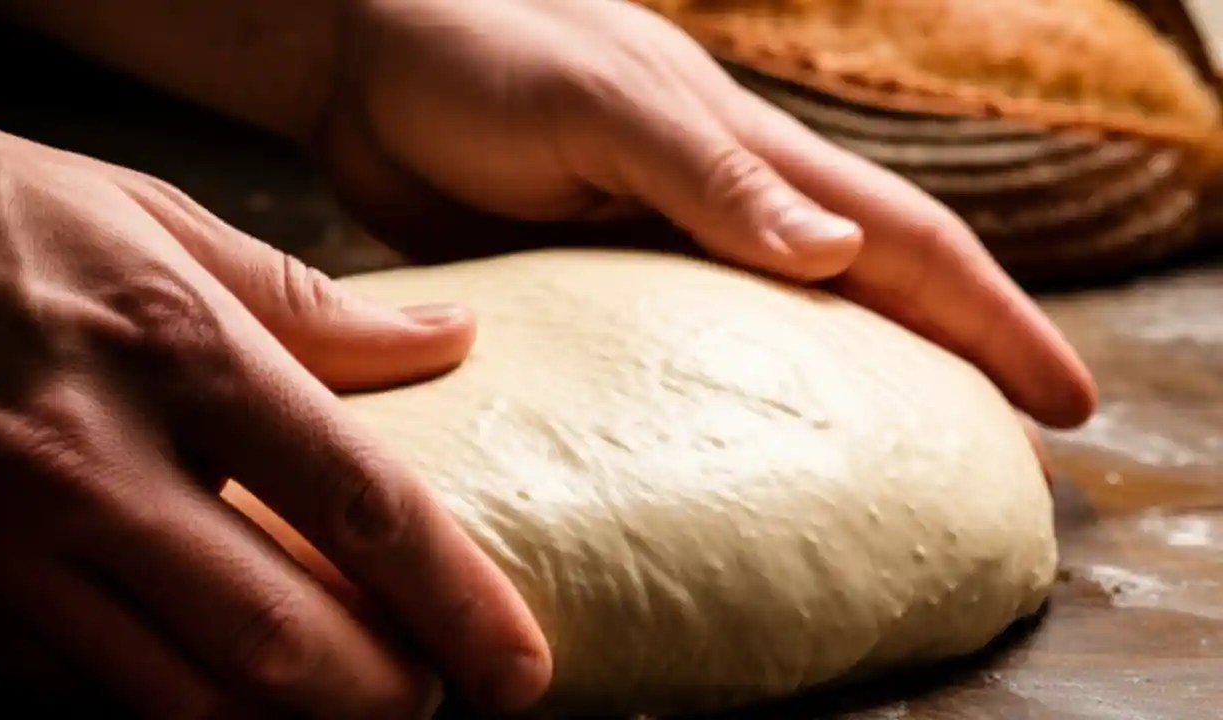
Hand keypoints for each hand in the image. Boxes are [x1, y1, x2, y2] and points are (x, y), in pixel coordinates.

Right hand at [0, 116, 549, 717]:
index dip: (456, 599)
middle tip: (429, 696)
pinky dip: (177, 714)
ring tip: (346, 707)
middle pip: (277, 639)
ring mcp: (7, 549)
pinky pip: (86, 699)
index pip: (354, 500)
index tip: (518, 667)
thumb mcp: (159, 222)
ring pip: (179, 702)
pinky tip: (224, 695)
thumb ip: (313, 302)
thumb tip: (451, 339)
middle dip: (377, 697)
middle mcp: (90, 464)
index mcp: (171, 351)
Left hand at [313, 0, 1095, 428]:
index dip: (994, 317)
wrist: (365, 62)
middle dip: (958, 362)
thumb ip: (711, 178)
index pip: (905, 242)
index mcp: (750, 158)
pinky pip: (691, 359)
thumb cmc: (482, 55)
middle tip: (1016, 454)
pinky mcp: (601, 289)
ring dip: (864, 391)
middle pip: (874, 293)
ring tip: (910, 470)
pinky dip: (743, 404)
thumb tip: (835, 255)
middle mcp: (728, 212)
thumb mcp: (604, 106)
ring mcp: (668, 253)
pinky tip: (754, 454)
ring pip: (795, 333)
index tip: (1065, 400)